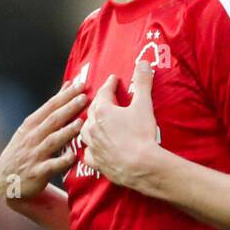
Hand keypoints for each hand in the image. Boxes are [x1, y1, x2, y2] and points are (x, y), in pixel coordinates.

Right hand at [0, 82, 87, 199]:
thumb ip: (50, 109)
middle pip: (52, 120)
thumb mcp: (30, 128)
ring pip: (52, 141)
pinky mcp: (37, 173)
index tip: (79, 85)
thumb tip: (68, 85)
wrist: (6, 181)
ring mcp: (34, 155)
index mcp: (30, 125)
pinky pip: (52, 166)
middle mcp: (31, 138)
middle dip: (68, 108)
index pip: (49, 107)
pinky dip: (62, 161)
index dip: (64, 96)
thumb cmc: (24, 151)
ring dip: (66, 132)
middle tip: (84, 98)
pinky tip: (74, 156)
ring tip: (81, 123)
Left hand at [82, 59, 159, 187]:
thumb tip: (144, 63)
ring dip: (90, 124)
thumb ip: (142, 82)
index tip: (113, 79)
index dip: (110, 84)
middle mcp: (92, 126)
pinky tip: (93, 148)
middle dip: (99, 102)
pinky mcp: (96, 161)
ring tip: (95, 122)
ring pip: (85, 131)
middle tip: (105, 98)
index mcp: (102, 110)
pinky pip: (88, 153)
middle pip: (93, 110)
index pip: (104, 91)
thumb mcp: (144, 104)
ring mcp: (92, 145)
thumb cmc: (141, 134)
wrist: (140, 165)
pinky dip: (91, 149)